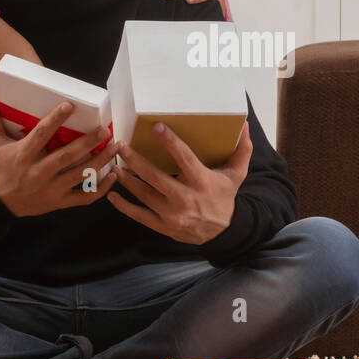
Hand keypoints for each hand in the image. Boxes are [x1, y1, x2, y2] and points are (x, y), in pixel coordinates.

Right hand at [0, 85, 119, 216]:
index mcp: (23, 155)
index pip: (41, 134)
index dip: (55, 119)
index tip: (69, 105)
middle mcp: (39, 173)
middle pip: (67, 156)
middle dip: (88, 143)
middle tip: (105, 130)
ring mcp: (51, 189)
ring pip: (80, 175)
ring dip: (101, 161)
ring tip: (115, 147)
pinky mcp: (59, 202)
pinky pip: (84, 197)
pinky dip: (101, 189)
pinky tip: (113, 176)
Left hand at [107, 121, 252, 244]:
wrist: (223, 233)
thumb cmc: (225, 198)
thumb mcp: (236, 175)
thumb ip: (242, 150)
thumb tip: (245, 125)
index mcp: (201, 182)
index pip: (184, 158)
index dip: (170, 142)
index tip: (156, 127)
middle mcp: (185, 198)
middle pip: (154, 176)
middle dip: (135, 160)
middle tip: (121, 145)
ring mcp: (172, 215)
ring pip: (143, 194)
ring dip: (126, 179)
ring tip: (114, 164)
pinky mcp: (163, 226)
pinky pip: (139, 215)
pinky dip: (123, 206)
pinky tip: (112, 194)